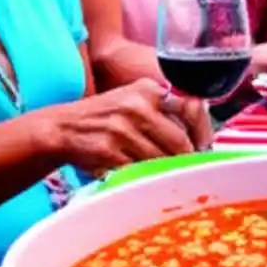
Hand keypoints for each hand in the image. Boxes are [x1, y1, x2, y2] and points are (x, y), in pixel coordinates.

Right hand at [36, 78, 201, 172]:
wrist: (61, 128)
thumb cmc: (107, 117)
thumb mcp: (136, 99)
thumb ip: (167, 110)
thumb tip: (203, 139)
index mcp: (149, 89)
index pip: (192, 110)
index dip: (203, 134)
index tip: (205, 148)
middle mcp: (137, 106)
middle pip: (181, 142)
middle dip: (186, 159)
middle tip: (187, 168)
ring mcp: (122, 129)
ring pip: (162, 160)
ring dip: (165, 171)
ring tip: (162, 173)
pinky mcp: (109, 151)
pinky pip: (139, 171)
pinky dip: (143, 177)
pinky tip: (139, 176)